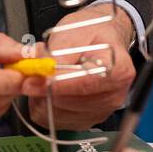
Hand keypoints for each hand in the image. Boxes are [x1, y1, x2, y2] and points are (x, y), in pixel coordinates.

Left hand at [24, 5, 135, 129]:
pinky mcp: (83, 121)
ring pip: (57, 114)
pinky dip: (43, 105)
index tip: (40, 77)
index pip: (87, 83)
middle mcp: (113, 96)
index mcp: (118, 70)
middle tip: (34, 70)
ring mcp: (99, 112)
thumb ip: (62, 49)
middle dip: (47, 87)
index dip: (60, 83)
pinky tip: (48, 88)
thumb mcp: (77, 29)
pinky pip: (53, 121)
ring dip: (43, 96)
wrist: (99, 40)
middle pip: (70, 102)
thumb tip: (49, 67)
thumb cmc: (91, 33)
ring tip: (45, 76)